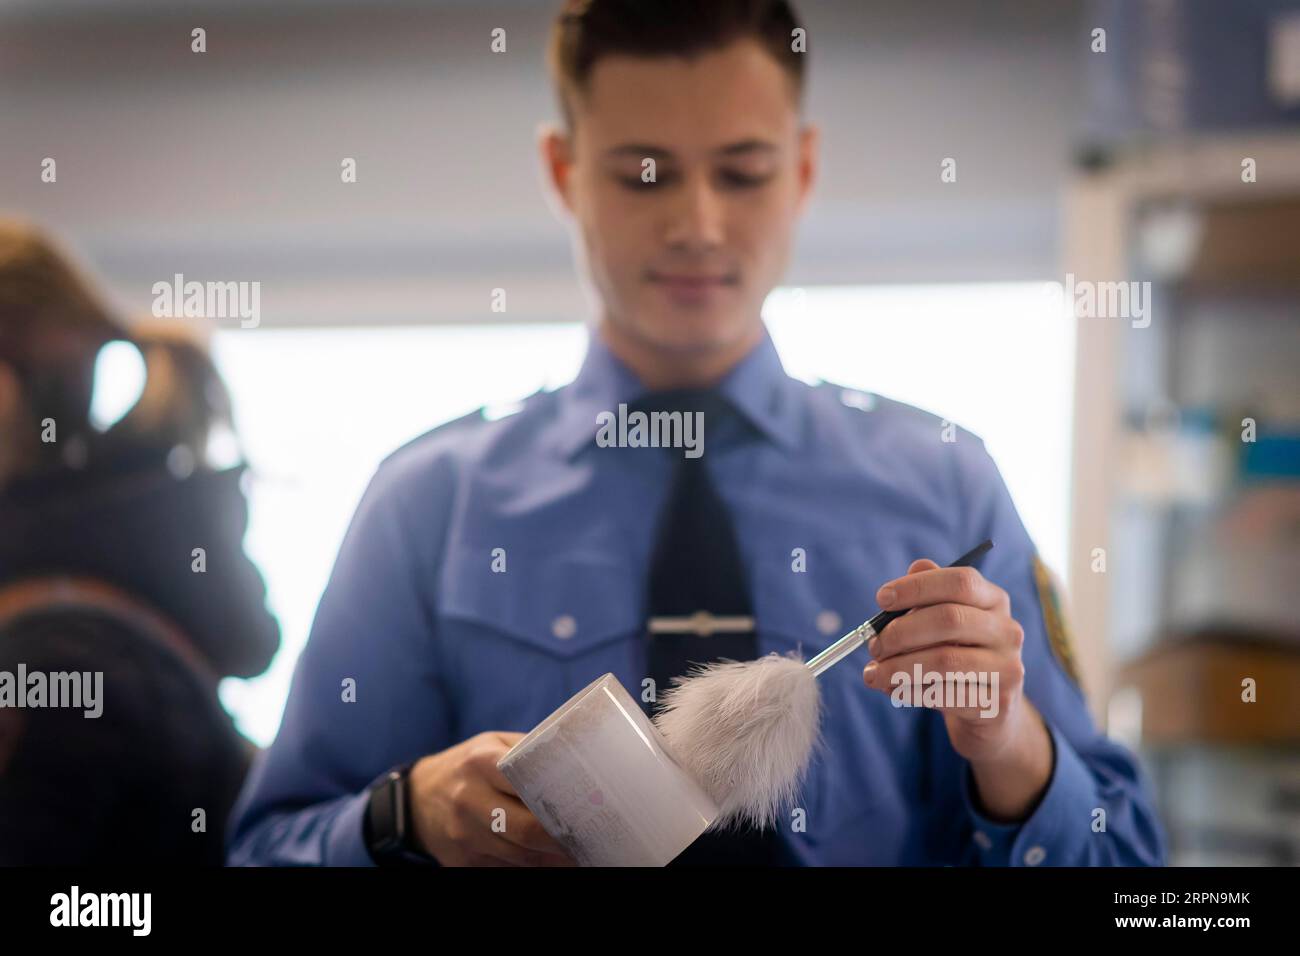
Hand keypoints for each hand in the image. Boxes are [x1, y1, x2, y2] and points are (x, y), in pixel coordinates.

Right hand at [408, 731, 576, 865]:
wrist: (419, 797)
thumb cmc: (467, 766)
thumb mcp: (492, 744)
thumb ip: (528, 752)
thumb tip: (578, 760)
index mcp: (481, 763)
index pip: (527, 785)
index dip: (559, 801)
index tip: (585, 808)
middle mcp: (468, 799)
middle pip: (525, 829)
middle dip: (560, 838)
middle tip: (588, 837)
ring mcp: (463, 835)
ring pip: (519, 856)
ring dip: (551, 858)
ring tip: (577, 851)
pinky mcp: (462, 862)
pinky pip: (506, 869)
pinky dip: (532, 867)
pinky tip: (550, 861)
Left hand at [862, 559, 1051, 821]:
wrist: (988, 713)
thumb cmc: (956, 655)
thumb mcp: (944, 623)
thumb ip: (929, 596)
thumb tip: (913, 569)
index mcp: (994, 601)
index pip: (959, 582)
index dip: (917, 587)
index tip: (881, 599)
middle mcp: (1007, 631)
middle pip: (949, 619)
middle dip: (901, 632)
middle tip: (874, 646)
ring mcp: (1007, 669)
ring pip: (943, 662)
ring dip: (898, 667)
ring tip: (874, 673)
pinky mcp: (997, 704)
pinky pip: (944, 695)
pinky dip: (909, 691)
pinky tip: (894, 690)